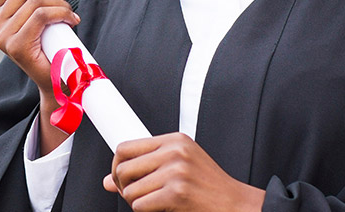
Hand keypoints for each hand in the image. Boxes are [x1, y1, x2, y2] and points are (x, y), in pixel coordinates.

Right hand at [0, 0, 79, 154]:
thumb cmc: (50, 43)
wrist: (57, 80)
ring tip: (69, 15)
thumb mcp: (44, 8)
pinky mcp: (15, 46)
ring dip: (61, 3)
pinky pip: (41, 15)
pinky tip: (70, 21)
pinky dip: (61, 13)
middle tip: (65, 4)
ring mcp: (1, 36)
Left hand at [103, 133, 265, 210]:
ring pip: (129, 190)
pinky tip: (160, 208)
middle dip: (122, 186)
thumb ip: (145, 168)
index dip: (116, 165)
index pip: (125, 147)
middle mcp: (174, 151)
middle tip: (133, 194)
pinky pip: (140, 205)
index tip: (120, 177)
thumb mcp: (179, 166)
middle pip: (122, 167)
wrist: (235, 204)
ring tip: (152, 202)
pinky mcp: (176, 192)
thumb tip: (109, 180)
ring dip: (136, 202)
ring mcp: (175, 171)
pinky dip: (144, 211)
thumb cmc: (209, 186)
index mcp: (174, 140)